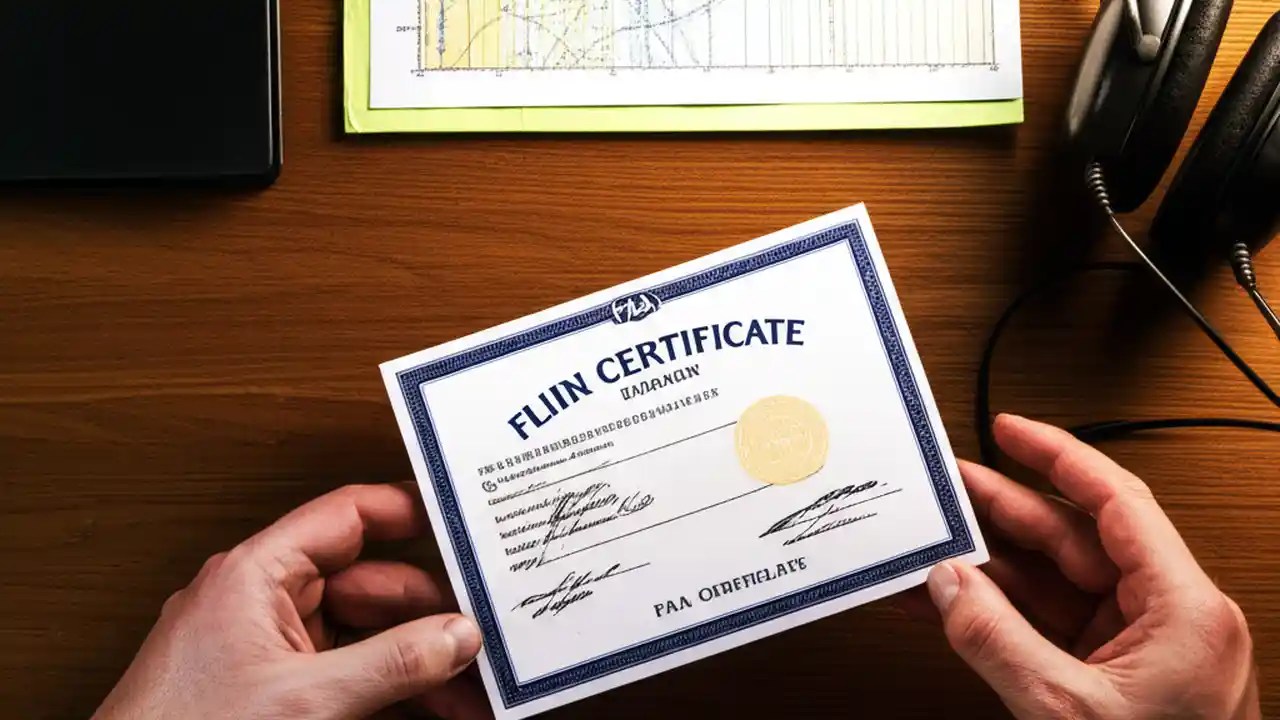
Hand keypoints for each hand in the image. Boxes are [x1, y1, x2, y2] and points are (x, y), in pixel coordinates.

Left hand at [92, 484, 490, 719]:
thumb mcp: (306, 698)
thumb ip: (391, 663)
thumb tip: (457, 636)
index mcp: (256, 574)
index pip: (347, 516)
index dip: (407, 512)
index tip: (461, 523)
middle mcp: (262, 602)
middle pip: (368, 584)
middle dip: (429, 614)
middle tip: (481, 636)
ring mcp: (267, 650)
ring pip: (363, 637)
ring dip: (417, 661)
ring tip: (470, 690)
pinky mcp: (271, 692)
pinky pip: (345, 674)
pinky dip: (389, 689)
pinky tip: (431, 706)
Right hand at [898, 414, 1259, 718]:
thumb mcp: (1068, 713)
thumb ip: (996, 641)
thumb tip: (947, 585)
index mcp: (1185, 608)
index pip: (1116, 502)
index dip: (1058, 456)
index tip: (1011, 429)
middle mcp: (1168, 617)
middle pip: (1076, 538)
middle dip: (1006, 509)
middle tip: (949, 486)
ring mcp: (1138, 648)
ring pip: (1055, 581)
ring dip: (992, 565)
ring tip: (933, 545)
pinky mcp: (1112, 678)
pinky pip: (1047, 625)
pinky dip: (999, 611)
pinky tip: (953, 598)